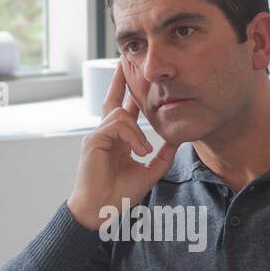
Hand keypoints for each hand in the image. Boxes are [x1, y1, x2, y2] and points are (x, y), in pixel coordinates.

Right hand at [66, 65, 179, 230]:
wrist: (102, 210)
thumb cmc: (120, 194)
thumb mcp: (149, 172)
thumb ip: (162, 155)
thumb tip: (176, 139)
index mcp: (117, 139)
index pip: (123, 110)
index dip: (127, 92)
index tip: (132, 75)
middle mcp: (106, 134)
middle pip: (112, 99)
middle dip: (119, 80)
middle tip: (124, 60)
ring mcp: (97, 135)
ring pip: (121, 115)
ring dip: (137, 132)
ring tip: (142, 153)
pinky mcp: (93, 141)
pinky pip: (116, 126)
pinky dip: (132, 137)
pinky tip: (137, 152)